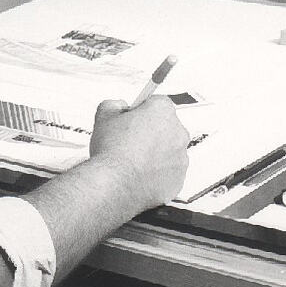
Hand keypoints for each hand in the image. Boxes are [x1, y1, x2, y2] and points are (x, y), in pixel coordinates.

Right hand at [88, 96, 190, 211]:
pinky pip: (169, 172)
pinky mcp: (178, 180)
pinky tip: (139, 174)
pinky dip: (158, 173)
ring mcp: (181, 158)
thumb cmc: (112, 150)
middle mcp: (178, 133)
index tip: (132, 118)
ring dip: (155, 153)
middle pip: (166, 127)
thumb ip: (115, 104)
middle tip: (130, 141)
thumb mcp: (104, 115)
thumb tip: (120, 107)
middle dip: (151, 132)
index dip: (142, 110)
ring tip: (133, 160)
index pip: (158, 103)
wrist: (115, 183)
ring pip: (169, 151)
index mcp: (163, 111)